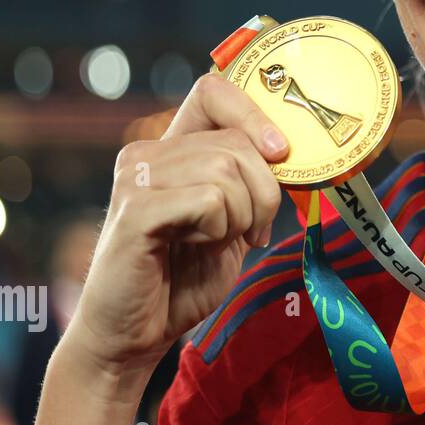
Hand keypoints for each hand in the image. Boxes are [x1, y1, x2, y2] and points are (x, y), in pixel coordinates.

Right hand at [67, 73, 288, 379]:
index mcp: (170, 148)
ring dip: (242, 215)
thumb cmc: (183, 277)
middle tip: (251, 231)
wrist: (135, 333)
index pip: (213, 91)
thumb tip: (289, 150)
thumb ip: (250, 181)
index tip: (281, 153)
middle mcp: (146, 153)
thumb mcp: (232, 220)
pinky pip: (209, 200)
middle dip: (264, 192)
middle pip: (237, 142)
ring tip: (219, 241)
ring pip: (227, 170)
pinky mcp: (134, 212)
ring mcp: (135, 179)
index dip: (255, 114)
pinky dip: (219, 229)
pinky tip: (195, 247)